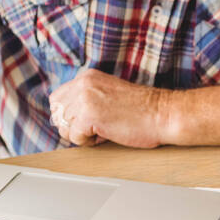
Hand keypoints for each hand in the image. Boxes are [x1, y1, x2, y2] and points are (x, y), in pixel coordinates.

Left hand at [49, 70, 169, 148]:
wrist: (163, 114)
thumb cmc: (143, 111)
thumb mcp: (109, 96)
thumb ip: (88, 100)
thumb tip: (68, 119)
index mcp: (87, 77)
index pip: (58, 99)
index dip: (70, 116)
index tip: (90, 122)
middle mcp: (82, 83)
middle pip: (57, 113)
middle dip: (72, 127)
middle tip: (96, 129)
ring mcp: (84, 98)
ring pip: (64, 127)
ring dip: (81, 135)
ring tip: (103, 131)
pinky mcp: (89, 115)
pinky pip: (74, 137)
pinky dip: (89, 142)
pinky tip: (107, 135)